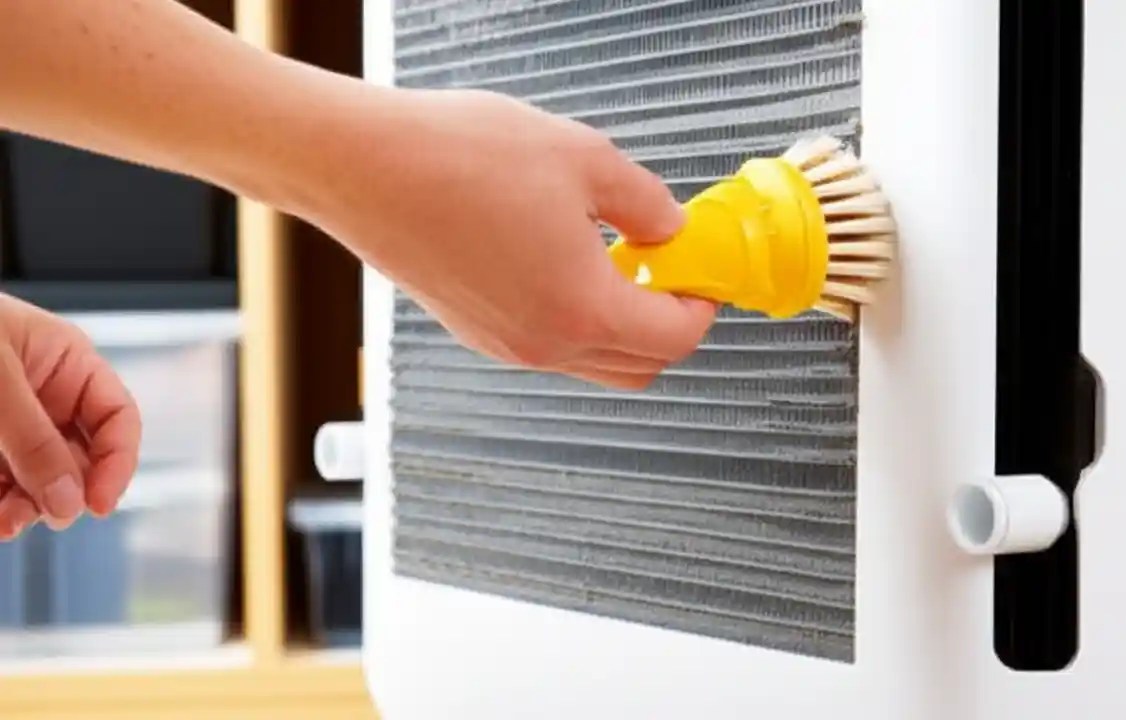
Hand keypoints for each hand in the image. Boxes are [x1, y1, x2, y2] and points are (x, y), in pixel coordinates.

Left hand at [0, 294, 140, 540]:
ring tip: (5, 522)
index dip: (117, 461)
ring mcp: (10, 423)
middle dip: (63, 492)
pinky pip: (2, 483)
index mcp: (65, 362)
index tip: (98, 505)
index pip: (116, 417)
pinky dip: (0, 503)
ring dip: (26, 506)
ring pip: (38, 478)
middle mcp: (44, 395)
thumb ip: (32, 441)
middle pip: (78, 456)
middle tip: (45, 517)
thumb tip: (69, 501)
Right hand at [294, 88, 717, 389]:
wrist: (362, 166)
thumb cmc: (458, 158)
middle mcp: (543, 345)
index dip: (702, 306)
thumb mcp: (585, 159)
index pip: (675, 339)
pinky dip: (572, 316)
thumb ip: (646, 203)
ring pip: (591, 361)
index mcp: (582, 310)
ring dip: (619, 322)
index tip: (702, 274)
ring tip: (611, 254)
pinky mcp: (474, 331)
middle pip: (638, 368)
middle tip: (667, 269)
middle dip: (666, 325)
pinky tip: (560, 254)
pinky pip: (547, 343)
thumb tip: (670, 227)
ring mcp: (504, 346)